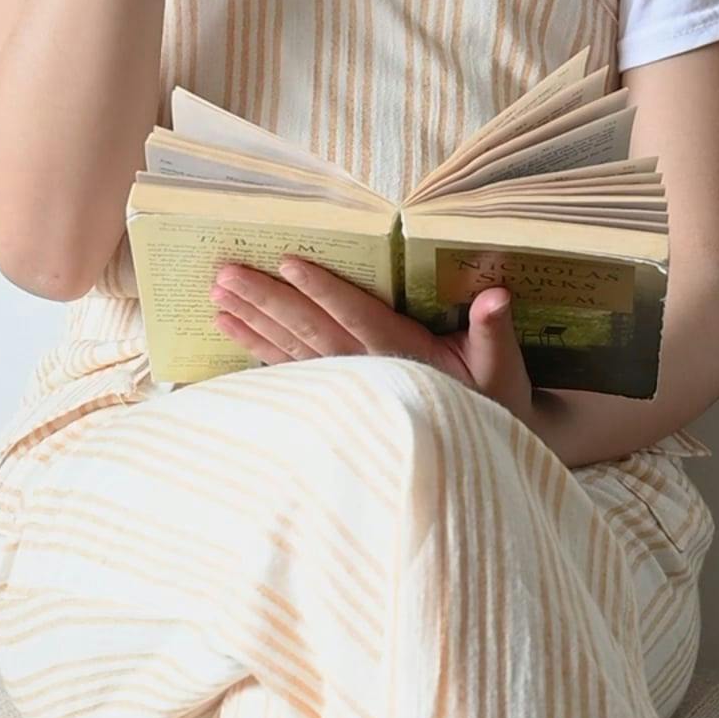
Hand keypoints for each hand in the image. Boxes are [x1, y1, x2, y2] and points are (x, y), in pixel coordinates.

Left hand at [212, 253, 542, 428]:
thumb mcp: (501, 368)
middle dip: (267, 301)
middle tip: (226, 273)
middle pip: (310, 331)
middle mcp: (367, 373)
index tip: (289, 264)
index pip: (357, 318)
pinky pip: (288, 370)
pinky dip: (256, 347)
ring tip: (217, 295)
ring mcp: (346, 389)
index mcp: (405, 357)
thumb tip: (496, 296)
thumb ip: (492, 332)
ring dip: (253, 320)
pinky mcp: (334, 397)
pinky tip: (228, 326)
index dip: (324, 291)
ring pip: (292, 349)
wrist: (477, 452)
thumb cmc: (493, 400)